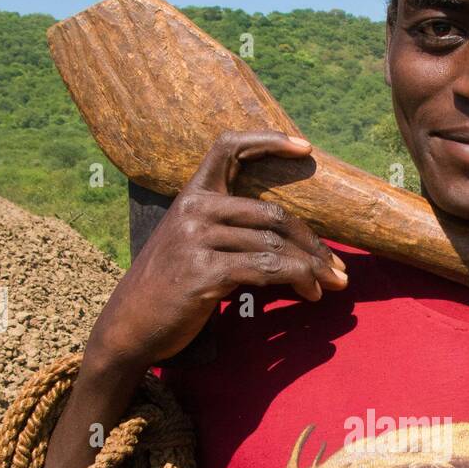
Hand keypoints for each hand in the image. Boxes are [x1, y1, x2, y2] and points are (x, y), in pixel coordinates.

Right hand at [88, 130, 348, 368]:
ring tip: (332, 284)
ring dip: (312, 268)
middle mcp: (194, 209)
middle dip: (313, 243)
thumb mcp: (191, 245)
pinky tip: (311, 294)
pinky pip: (266, 270)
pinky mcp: (204, 272)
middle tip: (338, 267)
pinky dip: (297, 281)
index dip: (268, 141)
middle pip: (273, 214)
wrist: (130, 326)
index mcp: (192, 195)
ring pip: (274, 245)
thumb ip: (227, 230)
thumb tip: (288, 239)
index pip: (228, 147)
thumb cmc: (169, 289)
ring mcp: (197, 239)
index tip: (305, 148)